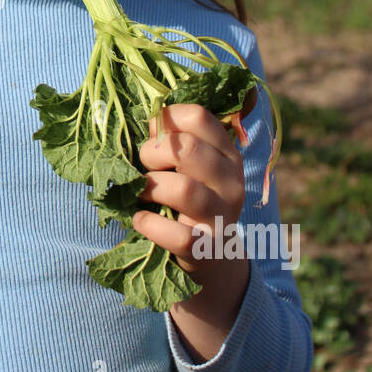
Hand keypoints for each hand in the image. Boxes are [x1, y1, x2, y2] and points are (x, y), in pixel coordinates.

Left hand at [132, 100, 250, 282]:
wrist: (211, 254)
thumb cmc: (190, 199)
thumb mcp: (192, 167)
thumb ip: (175, 142)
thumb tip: (144, 119)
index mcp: (227, 153)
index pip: (198, 117)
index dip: (165, 120)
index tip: (151, 135)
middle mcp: (231, 180)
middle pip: (187, 148)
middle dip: (152, 153)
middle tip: (145, 166)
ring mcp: (222, 215)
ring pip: (183, 189)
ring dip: (150, 187)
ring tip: (143, 193)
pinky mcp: (208, 248)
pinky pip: (178, 235)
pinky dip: (150, 225)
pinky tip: (140, 219)